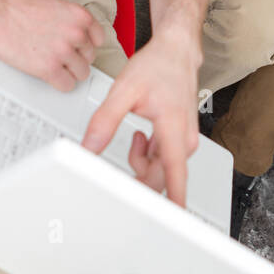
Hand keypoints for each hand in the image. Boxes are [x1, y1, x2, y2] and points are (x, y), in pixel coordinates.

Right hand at [0, 0, 104, 91]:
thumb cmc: (16, 4)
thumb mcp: (53, 3)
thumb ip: (68, 19)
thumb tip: (72, 32)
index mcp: (79, 16)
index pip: (98, 38)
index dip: (86, 44)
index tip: (79, 48)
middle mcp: (76, 34)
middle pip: (89, 58)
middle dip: (76, 58)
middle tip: (61, 57)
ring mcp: (63, 52)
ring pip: (81, 73)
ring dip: (69, 72)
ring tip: (56, 68)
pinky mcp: (48, 68)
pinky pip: (67, 85)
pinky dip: (60, 84)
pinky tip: (51, 77)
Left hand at [82, 25, 200, 205]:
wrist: (176, 50)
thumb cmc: (158, 65)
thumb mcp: (123, 90)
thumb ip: (104, 121)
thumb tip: (88, 147)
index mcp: (174, 129)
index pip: (175, 177)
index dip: (171, 206)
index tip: (167, 223)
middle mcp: (185, 139)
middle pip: (162, 178)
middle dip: (138, 175)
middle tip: (120, 164)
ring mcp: (185, 139)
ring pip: (161, 170)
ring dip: (142, 162)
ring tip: (134, 136)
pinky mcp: (181, 138)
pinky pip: (163, 160)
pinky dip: (148, 154)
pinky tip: (142, 135)